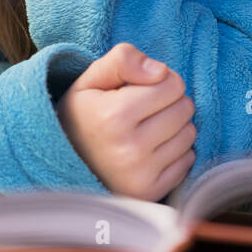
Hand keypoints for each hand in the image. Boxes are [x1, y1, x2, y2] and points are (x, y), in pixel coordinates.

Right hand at [55, 42, 197, 201]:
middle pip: (185, 108)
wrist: (62, 163)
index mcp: (113, 115)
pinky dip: (176, 152)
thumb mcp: (91, 79)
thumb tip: (161, 71)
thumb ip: (123, 60)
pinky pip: (188, 161)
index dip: (160, 80)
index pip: (172, 84)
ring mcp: (140, 174)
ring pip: (189, 134)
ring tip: (147, 129)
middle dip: (170, 102)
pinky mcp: (150, 192)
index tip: (142, 88)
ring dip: (175, 127)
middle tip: (146, 109)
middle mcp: (129, 148)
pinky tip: (151, 150)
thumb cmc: (82, 116)